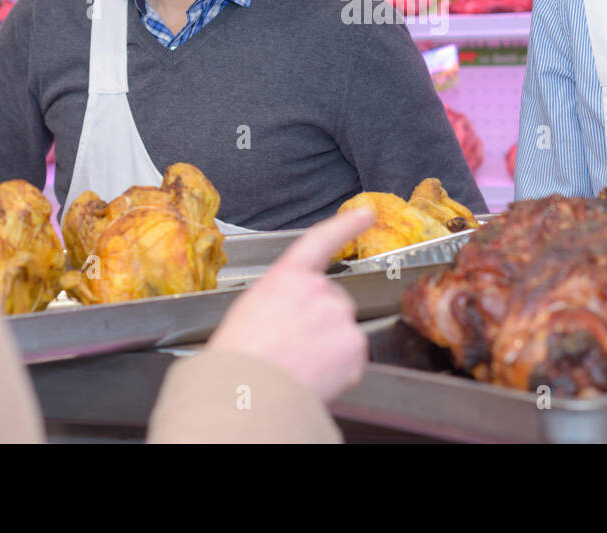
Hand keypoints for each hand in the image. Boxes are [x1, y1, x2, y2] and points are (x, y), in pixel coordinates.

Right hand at [207, 204, 375, 403]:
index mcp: (288, 277)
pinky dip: (338, 372)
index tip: (365, 213)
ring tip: (298, 366)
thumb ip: (283, 298)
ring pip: (343, 332)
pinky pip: (351, 359)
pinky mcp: (355, 345)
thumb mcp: (251, 310)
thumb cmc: (240, 358)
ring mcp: (340, 316)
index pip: (322, 240)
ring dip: (328, 349)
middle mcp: (319, 290)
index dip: (346, 224)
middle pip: (333, 303)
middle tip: (293, 348)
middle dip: (320, 325)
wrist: (247, 393)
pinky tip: (313, 378)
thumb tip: (295, 311)